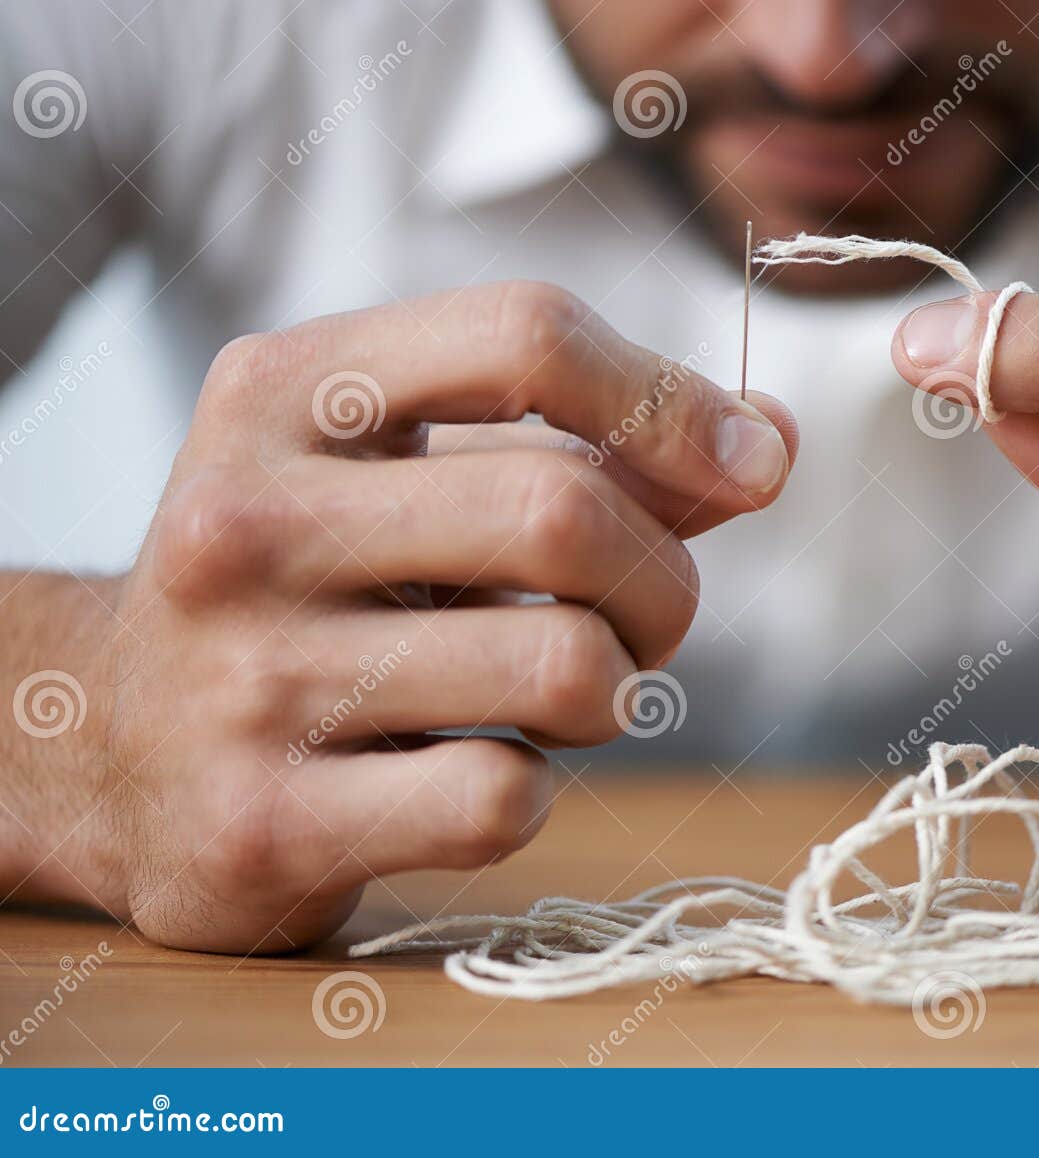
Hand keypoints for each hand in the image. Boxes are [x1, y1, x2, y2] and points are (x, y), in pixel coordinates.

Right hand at [36, 282, 794, 952]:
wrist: (110, 747)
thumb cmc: (314, 587)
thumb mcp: (416, 478)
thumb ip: (597, 451)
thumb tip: (769, 439)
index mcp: (287, 393)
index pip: (526, 334)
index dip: (672, 398)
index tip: (746, 462)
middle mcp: (246, 520)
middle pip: (567, 510)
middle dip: (664, 579)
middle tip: (649, 617)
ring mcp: (244, 676)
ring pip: (563, 667)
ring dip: (615, 691)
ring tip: (564, 694)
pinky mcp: (265, 821)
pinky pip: (502, 797)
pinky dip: (538, 788)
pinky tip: (481, 772)